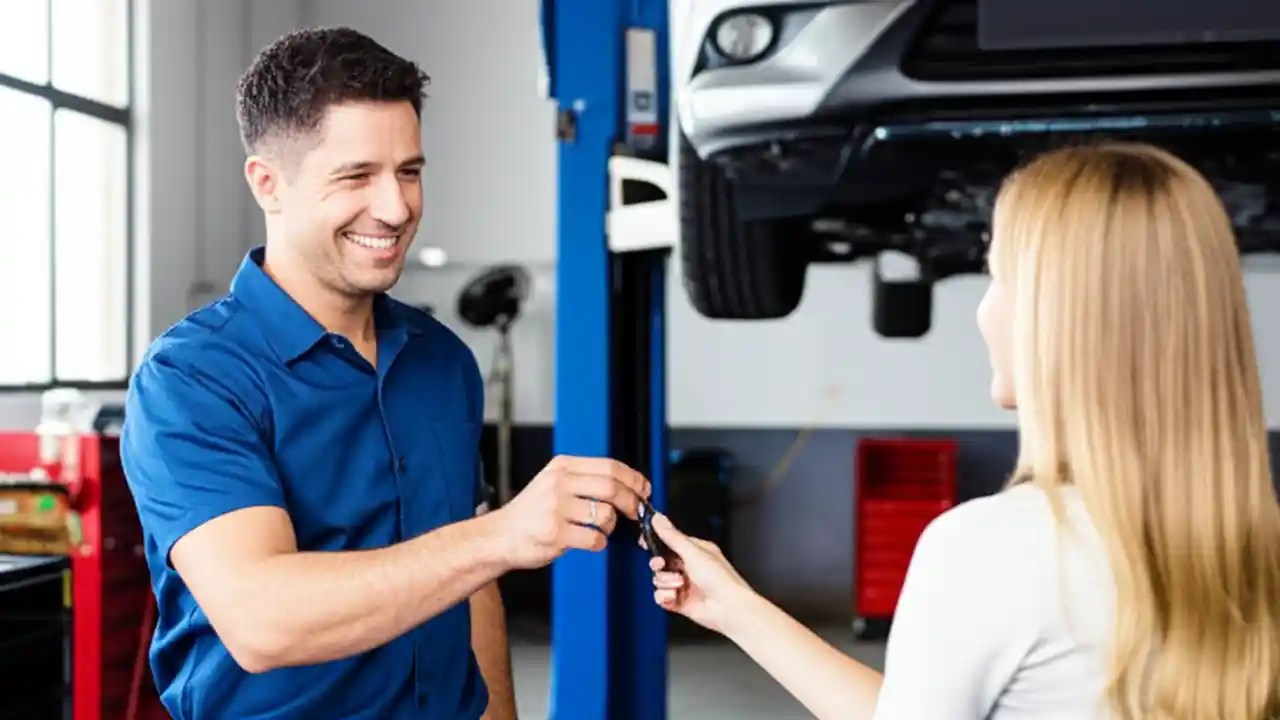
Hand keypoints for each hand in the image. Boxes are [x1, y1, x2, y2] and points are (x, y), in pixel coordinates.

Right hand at [494, 455, 649, 569]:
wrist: (500, 536)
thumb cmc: (532, 512)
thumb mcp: (553, 483)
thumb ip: (585, 480)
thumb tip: (628, 486)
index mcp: (563, 467)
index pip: (609, 466)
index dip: (633, 479)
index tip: (644, 490)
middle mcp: (559, 483)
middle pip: (612, 487)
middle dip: (632, 501)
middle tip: (638, 512)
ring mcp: (556, 508)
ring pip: (605, 514)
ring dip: (611, 525)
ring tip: (601, 529)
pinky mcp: (555, 534)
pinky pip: (595, 539)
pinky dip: (600, 543)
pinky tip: (590, 541)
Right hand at [644, 513, 754, 634]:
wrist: (728, 608)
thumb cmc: (721, 579)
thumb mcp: (693, 552)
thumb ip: (672, 537)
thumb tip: (659, 519)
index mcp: (695, 551)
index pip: (670, 541)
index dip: (657, 541)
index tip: (645, 542)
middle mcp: (689, 567)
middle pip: (661, 562)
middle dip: (659, 564)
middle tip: (662, 565)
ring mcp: (684, 585)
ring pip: (659, 580)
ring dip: (666, 582)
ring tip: (679, 584)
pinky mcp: (679, 601)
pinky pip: (661, 597)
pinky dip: (665, 597)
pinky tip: (674, 596)